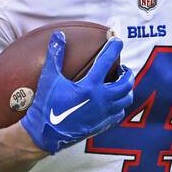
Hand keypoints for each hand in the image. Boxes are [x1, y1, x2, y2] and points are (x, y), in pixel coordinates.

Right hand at [20, 31, 133, 154]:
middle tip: (121, 68)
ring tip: (119, 83)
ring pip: (126, 99)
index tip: (117, 40)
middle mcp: (101, 100)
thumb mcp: (49, 79)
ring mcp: (103, 114)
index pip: (106, 61)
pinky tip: (113, 101)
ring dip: (126, 89)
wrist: (45, 135)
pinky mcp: (102, 125)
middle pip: (125, 83)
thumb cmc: (46, 106)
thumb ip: (55, 56)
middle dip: (126, 72)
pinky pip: (119, 113)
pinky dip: (120, 104)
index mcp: (89, 86)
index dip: (113, 48)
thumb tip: (58, 36)